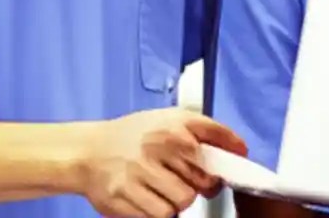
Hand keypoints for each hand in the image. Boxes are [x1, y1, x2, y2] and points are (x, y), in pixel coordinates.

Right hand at [74, 107, 247, 217]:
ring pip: (183, 202)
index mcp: (174, 125)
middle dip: (202, 185)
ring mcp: (140, 172)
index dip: (227, 159)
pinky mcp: (125, 197)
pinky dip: (159, 211)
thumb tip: (239, 148)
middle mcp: (159, 146)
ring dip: (178, 201)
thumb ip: (205, 131)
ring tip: (164, 189)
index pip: (218, 143)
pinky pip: (160, 215)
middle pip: (204, 181)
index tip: (229, 164)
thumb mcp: (170, 119)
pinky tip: (150, 198)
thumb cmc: (133, 136)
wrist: (88, 152)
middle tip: (188, 180)